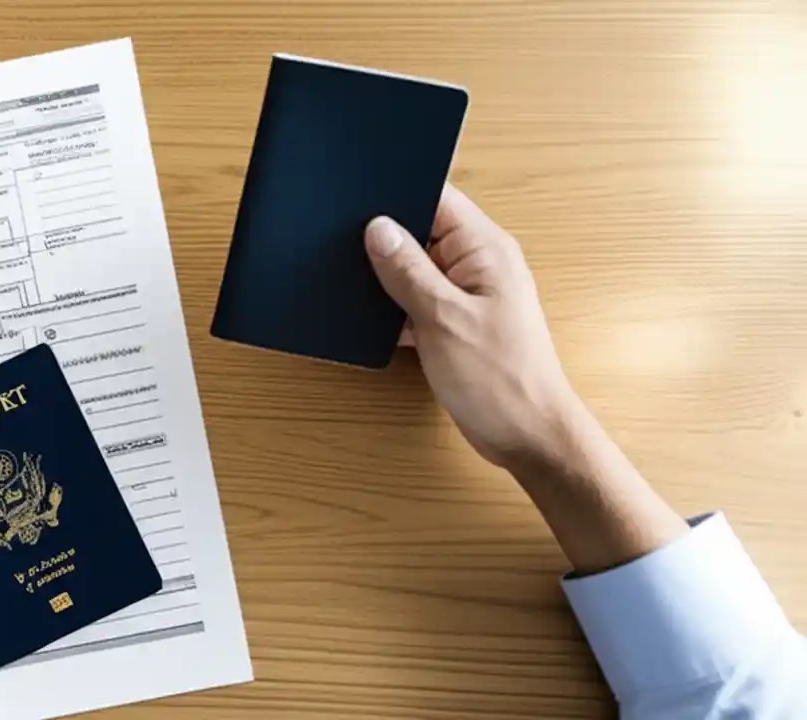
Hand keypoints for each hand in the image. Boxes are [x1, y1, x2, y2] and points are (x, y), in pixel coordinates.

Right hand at [364, 185, 577, 468]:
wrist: (528, 437)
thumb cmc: (499, 380)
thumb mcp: (443, 319)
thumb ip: (407, 271)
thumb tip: (377, 228)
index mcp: (485, 249)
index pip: (437, 198)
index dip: (397, 193)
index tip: (354, 200)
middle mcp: (479, 264)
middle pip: (422, 230)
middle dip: (384, 238)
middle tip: (340, 243)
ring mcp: (467, 294)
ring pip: (415, 268)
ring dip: (387, 278)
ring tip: (350, 281)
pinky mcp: (455, 323)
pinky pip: (417, 301)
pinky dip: (394, 308)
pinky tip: (368, 319)